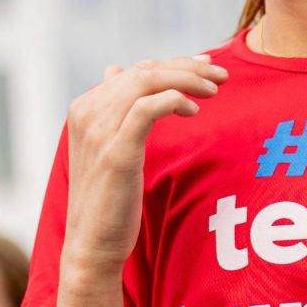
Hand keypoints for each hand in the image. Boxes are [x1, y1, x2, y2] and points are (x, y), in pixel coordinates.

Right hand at [62, 55, 227, 275]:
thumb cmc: (107, 197)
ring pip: (147, 82)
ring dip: (187, 80)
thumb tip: (114, 70)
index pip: (136, 70)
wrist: (92, 243)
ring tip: (214, 90)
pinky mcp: (115, 153)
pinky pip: (147, 109)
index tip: (206, 66)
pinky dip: (174, 101)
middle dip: (188, 67)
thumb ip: (113, 109)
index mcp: (86, 107)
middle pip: (144, 71)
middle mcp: (87, 112)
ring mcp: (99, 131)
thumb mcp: (107, 146)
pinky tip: (193, 112)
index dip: (176, 64)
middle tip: (221, 74)